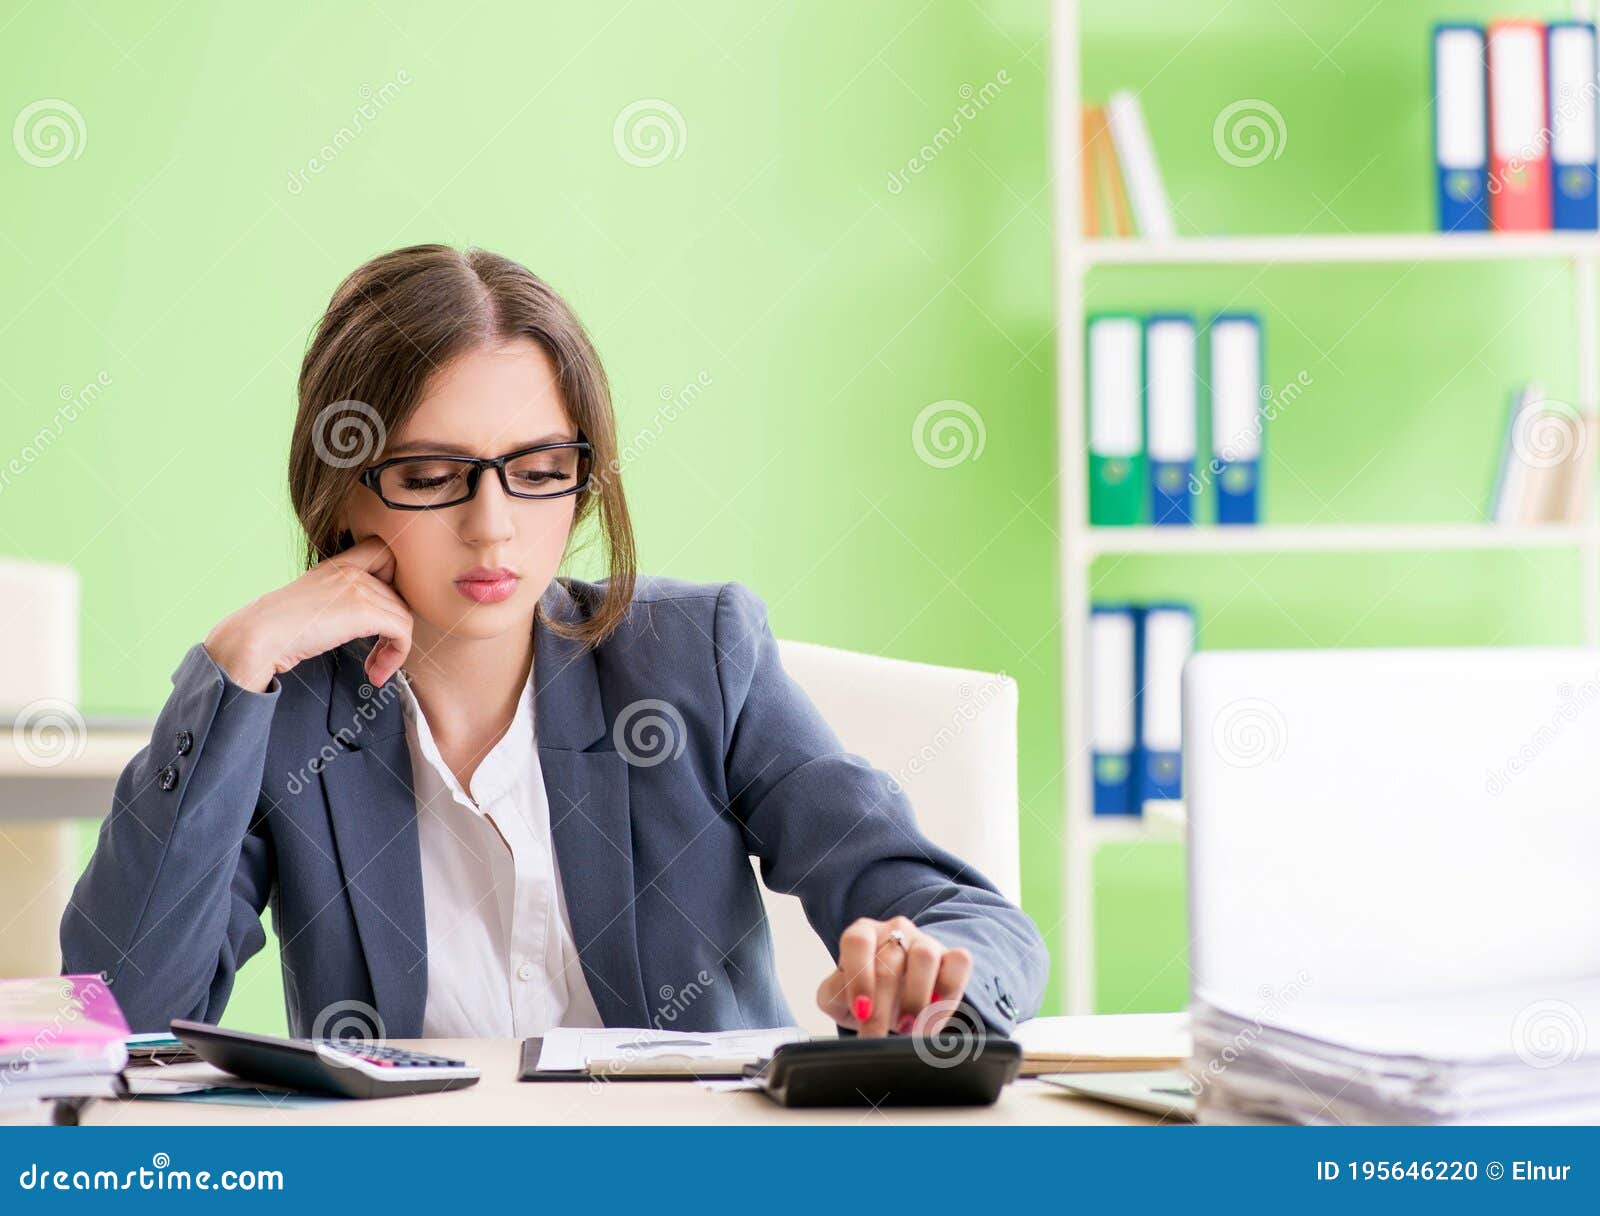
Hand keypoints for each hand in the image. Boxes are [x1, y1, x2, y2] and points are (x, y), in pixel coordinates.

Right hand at [203, 536, 413, 691]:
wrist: (257, 637)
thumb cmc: (276, 629)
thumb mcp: (312, 602)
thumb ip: (338, 601)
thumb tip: (360, 620)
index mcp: (338, 565)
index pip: (384, 553)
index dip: (393, 582)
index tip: (381, 614)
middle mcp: (350, 570)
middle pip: (399, 596)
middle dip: (393, 630)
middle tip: (379, 657)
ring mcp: (358, 588)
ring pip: (403, 617)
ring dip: (394, 650)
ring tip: (375, 670)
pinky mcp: (363, 611)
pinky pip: (402, 632)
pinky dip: (396, 656)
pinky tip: (376, 673)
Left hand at [816, 915, 971, 1036]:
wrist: (895, 1001)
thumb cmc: (865, 996)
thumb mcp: (838, 997)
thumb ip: (834, 995)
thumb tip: (854, 1005)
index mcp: (862, 933)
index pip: (857, 942)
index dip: (859, 977)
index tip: (861, 1012)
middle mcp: (895, 931)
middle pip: (890, 960)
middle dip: (882, 1007)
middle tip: (877, 1038)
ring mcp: (925, 941)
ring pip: (925, 957)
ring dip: (916, 998)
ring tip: (908, 1029)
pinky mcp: (953, 957)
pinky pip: (959, 962)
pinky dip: (949, 989)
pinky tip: (935, 1013)